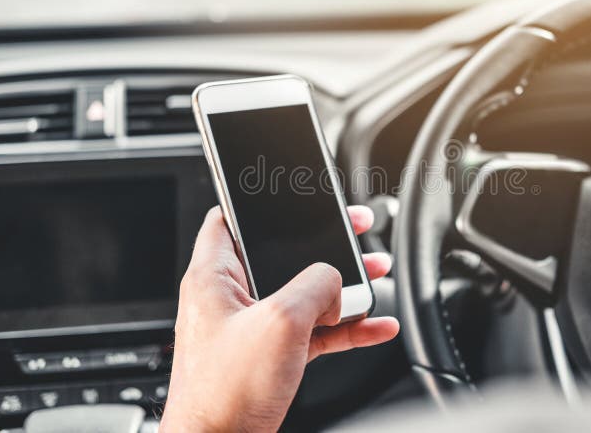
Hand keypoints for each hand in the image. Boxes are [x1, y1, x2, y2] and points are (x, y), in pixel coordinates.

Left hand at [160, 205, 398, 431]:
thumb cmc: (223, 395)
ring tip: (376, 273)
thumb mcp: (280, 322)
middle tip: (355, 229)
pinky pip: (315, 331)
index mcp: (214, 278)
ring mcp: (253, 328)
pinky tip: (376, 326)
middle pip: (282, 254)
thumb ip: (314, 286)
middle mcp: (231, 299)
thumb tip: (335, 279)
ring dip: (343, 286)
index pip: (228, 219)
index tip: (291, 194)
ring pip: (305, 293)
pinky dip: (345, 328)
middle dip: (324, 244)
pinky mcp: (271, 356)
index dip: (258, 202)